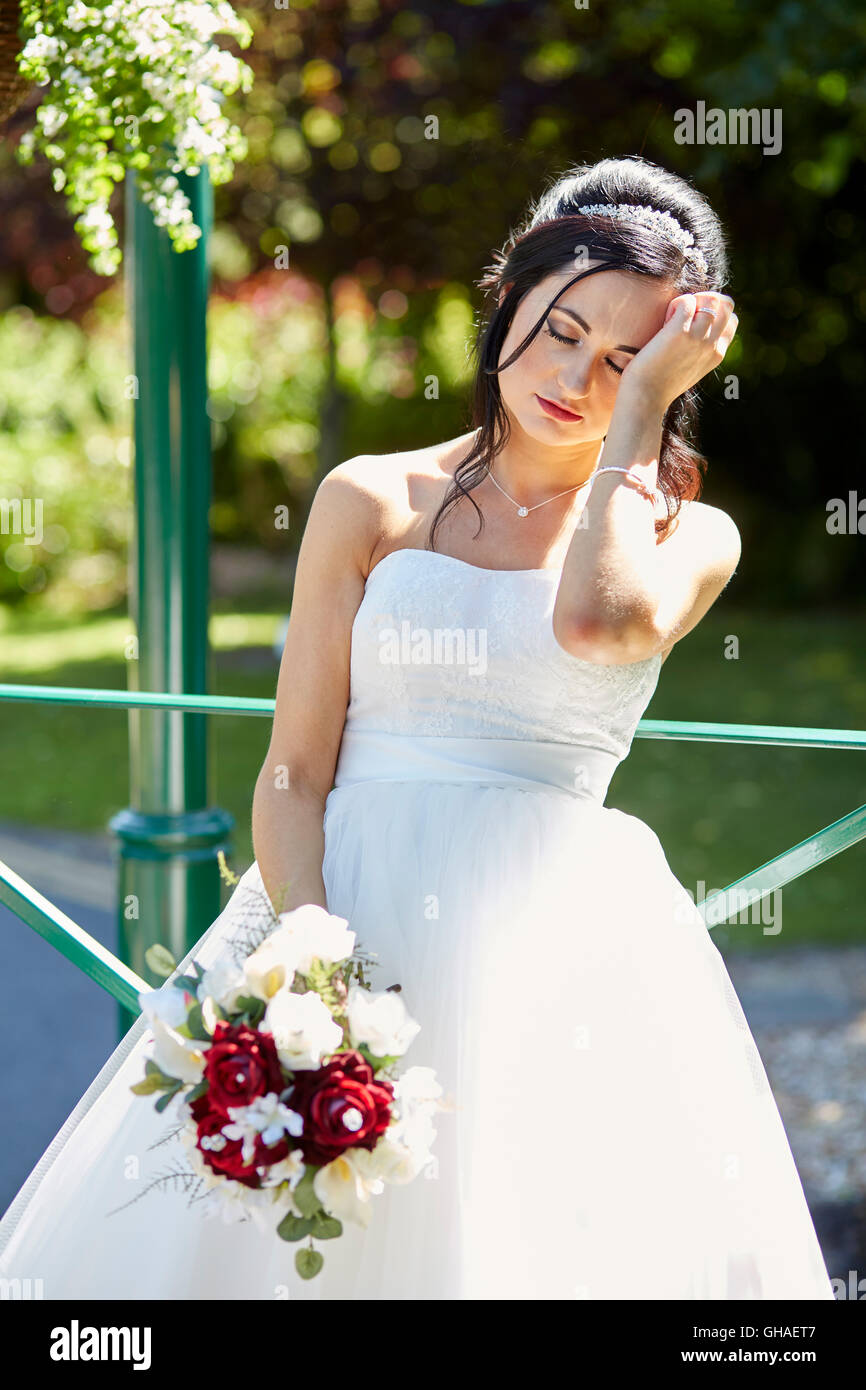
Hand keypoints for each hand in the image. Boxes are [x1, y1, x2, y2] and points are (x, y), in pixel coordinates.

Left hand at [620, 291, 737, 410]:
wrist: (645, 400)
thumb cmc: (659, 385)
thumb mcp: (689, 369)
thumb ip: (699, 351)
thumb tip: (695, 329)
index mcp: (717, 354)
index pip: (731, 320)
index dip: (713, 313)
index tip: (693, 324)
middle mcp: (712, 345)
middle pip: (726, 304)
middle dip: (705, 300)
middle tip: (683, 316)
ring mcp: (698, 337)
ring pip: (710, 298)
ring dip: (690, 301)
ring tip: (672, 319)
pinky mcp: (680, 332)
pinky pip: (687, 301)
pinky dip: (675, 304)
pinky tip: (664, 323)